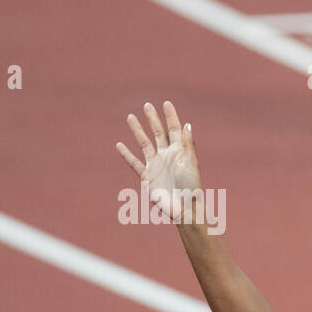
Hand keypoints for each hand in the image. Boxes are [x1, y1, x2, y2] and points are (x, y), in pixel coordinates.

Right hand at [116, 101, 205, 227]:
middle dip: (153, 119)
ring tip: (130, 116)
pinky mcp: (147, 176)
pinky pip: (135, 163)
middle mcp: (167, 156)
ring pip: (145, 143)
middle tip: (147, 105)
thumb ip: (187, 144)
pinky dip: (127, 155)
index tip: (166, 103)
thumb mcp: (190, 163)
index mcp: (180, 152)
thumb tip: (187, 124)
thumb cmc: (191, 187)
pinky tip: (119, 145)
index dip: (171, 116)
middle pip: (159, 133)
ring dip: (138, 130)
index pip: (175, 130)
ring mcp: (156, 165)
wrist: (184, 208)